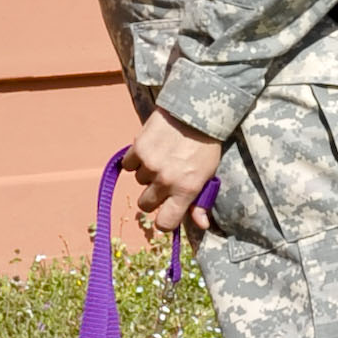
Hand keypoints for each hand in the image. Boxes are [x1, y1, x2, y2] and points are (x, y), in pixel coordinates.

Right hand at [122, 107, 223, 232]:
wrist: (196, 112)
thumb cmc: (206, 146)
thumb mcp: (209, 175)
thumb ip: (201, 202)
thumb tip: (202, 226)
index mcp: (186, 190)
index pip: (165, 222)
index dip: (164, 221)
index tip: (166, 213)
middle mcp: (166, 181)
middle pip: (146, 204)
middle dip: (153, 196)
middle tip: (164, 181)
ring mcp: (150, 165)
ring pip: (139, 182)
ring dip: (147, 174)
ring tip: (162, 158)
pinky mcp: (138, 148)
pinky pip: (129, 165)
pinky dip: (136, 159)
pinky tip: (151, 150)